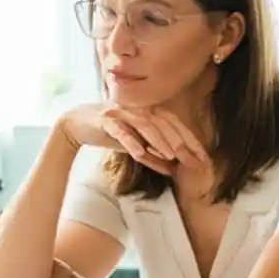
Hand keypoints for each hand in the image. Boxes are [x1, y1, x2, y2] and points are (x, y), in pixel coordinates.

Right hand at [58, 104, 209, 176]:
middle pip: (164, 123)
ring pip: (145, 125)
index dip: (190, 139)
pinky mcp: (106, 119)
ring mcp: (122, 112)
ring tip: (170, 155)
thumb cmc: (109, 133)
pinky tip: (139, 154)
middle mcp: (137, 108)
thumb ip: (152, 154)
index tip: (202, 156)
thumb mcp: (134, 144)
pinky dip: (130, 142)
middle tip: (192, 159)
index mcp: (147, 110)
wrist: (76, 124)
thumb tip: (173, 169)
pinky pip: (121, 131)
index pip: (174, 124)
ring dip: (159, 141)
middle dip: (180, 141)